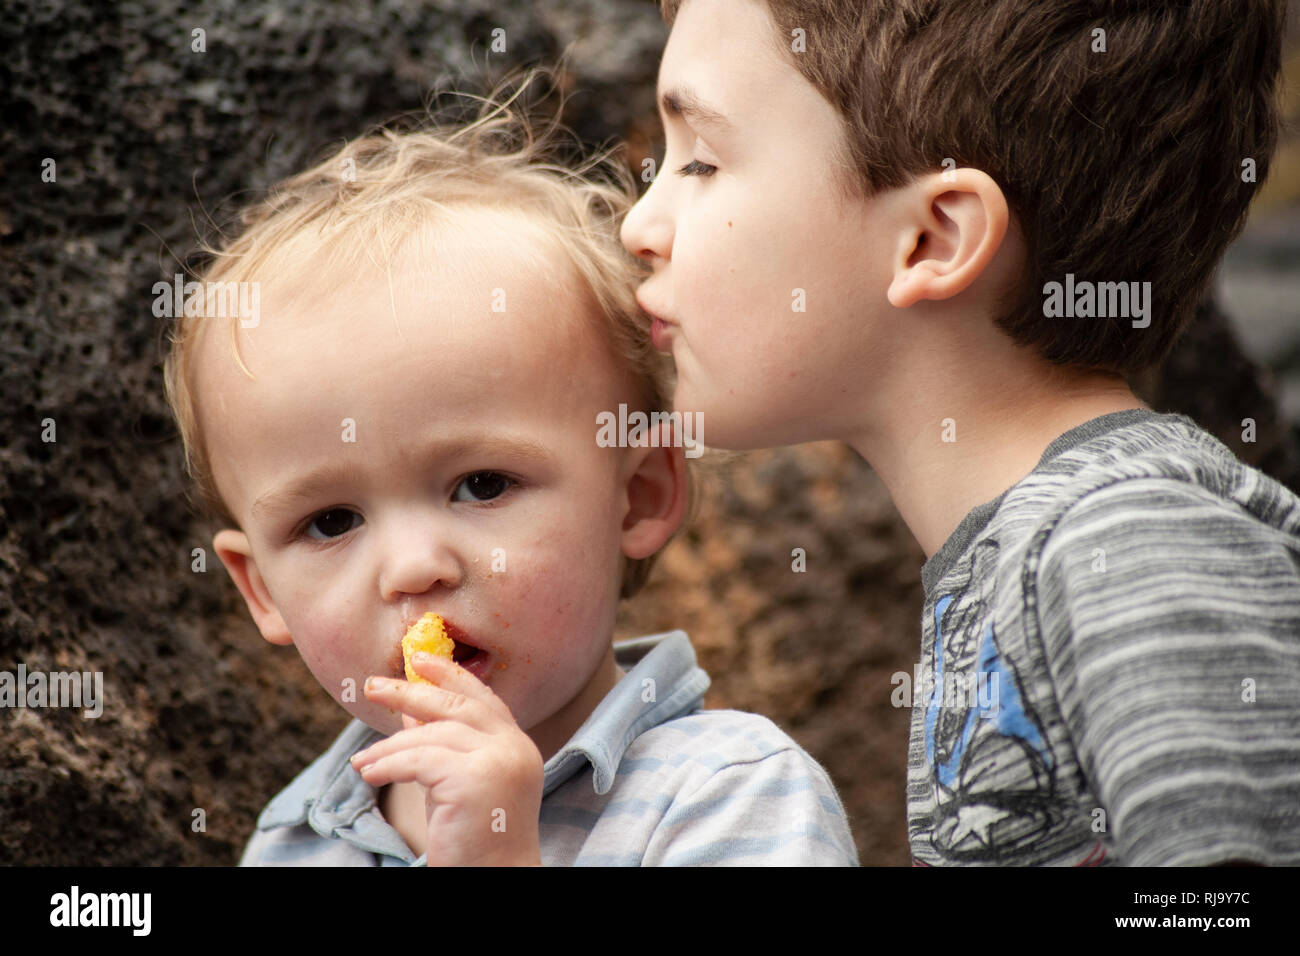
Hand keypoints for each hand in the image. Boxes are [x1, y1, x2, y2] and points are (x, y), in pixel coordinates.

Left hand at [350, 653, 543, 865]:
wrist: (492, 880)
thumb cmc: (472, 839)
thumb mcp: (454, 782)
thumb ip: (441, 745)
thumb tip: (410, 709)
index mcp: (517, 745)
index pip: (483, 698)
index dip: (450, 675)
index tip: (419, 659)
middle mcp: (515, 748)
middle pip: (457, 705)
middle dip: (411, 692)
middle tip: (372, 685)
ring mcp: (499, 761)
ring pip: (433, 735)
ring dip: (389, 746)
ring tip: (361, 761)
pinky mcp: (475, 779)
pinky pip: (420, 760)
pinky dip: (388, 764)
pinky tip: (369, 773)